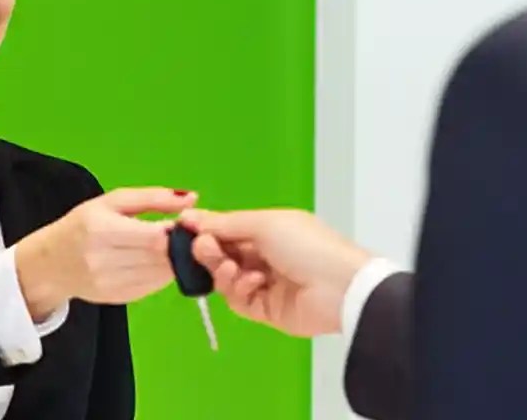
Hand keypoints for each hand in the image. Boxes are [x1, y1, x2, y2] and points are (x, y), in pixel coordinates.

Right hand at [15, 187, 196, 318]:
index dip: (177, 231)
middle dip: (180, 246)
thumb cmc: (83, 225)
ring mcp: (111, 284)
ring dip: (173, 261)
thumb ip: (153, 198)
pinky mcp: (119, 299)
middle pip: (162, 257)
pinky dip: (161, 273)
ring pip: (163, 274)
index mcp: (101, 230)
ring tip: (165, 247)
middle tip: (181, 235)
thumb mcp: (111, 202)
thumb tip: (193, 198)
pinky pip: (154, 286)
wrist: (51, 263)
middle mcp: (104, 261)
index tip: (183, 223)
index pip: (155, 237)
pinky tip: (151, 262)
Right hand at [176, 208, 370, 336]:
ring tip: (231, 268)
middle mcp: (266, 256)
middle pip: (224, 254)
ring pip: (227, 279)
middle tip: (203, 248)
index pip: (228, 230)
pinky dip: (240, 290)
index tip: (185, 228)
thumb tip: (189, 216)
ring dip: (224, 271)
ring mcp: (266, 284)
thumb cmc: (307, 246)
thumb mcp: (263, 224)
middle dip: (210, 251)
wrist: (341, 289)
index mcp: (269, 231)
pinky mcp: (267, 310)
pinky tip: (252, 281)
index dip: (207, 230)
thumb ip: (224, 223)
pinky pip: (241, 301)